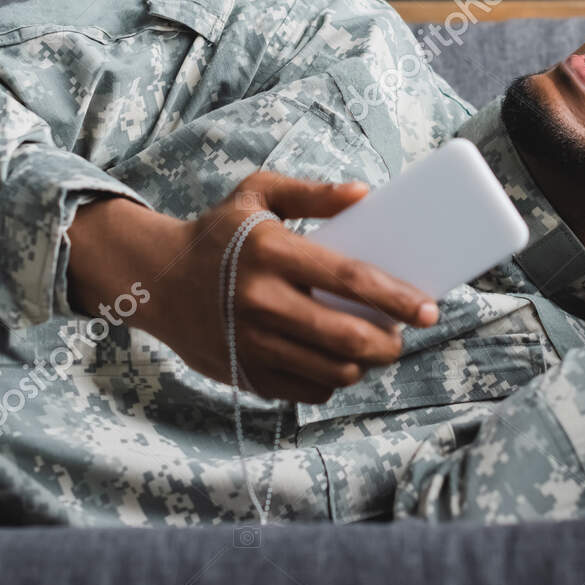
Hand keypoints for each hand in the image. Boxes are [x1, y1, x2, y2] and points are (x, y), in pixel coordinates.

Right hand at [67, 172, 438, 403]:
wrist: (155, 280)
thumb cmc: (218, 233)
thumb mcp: (258, 195)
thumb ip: (313, 193)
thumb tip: (365, 194)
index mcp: (271, 252)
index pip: (351, 280)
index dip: (397, 298)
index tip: (429, 309)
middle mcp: (261, 301)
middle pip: (348, 337)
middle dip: (390, 343)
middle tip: (402, 336)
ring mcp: (252, 344)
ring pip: (332, 370)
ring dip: (364, 364)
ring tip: (372, 348)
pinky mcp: (245, 375)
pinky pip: (307, 390)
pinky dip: (331, 380)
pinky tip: (336, 362)